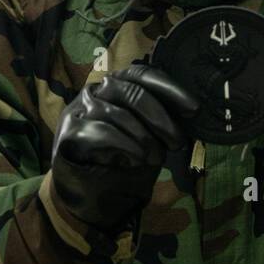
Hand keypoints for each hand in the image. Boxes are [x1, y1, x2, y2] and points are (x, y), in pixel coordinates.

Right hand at [50, 63, 198, 230]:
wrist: (85, 188)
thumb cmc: (120, 156)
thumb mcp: (146, 134)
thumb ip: (161, 121)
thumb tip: (191, 116)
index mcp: (116, 85)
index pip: (143, 75)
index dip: (170, 89)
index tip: (194, 109)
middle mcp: (95, 91)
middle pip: (132, 93)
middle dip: (161, 119)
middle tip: (177, 142)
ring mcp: (79, 109)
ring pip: (118, 114)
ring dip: (144, 138)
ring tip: (157, 158)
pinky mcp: (69, 132)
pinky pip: (102, 132)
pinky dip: (125, 146)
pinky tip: (137, 158)